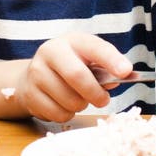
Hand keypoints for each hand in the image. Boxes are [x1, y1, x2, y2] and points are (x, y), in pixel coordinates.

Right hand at [15, 33, 132, 122]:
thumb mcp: (86, 59)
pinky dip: (67, 114)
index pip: (94, 47)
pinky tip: (63, 104)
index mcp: (71, 41)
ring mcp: (37, 73)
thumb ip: (105, 66)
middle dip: (95, 93)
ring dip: (81, 105)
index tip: (126, 71)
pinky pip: (58, 114)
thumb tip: (122, 75)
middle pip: (77, 76)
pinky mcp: (29, 95)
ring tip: (77, 98)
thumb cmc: (68, 67)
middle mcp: (51, 52)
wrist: (31, 77)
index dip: (111, 59)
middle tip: (104, 100)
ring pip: (69, 100)